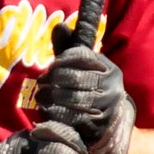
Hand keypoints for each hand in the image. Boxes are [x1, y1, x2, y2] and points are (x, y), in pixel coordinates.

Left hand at [38, 27, 134, 153]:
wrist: (107, 128)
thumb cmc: (87, 91)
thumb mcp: (80, 69)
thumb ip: (68, 49)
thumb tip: (59, 26)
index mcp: (108, 68)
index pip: (81, 56)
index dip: (61, 61)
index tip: (51, 68)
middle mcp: (113, 86)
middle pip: (74, 78)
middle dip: (52, 81)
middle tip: (41, 85)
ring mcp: (108, 108)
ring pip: (72, 99)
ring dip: (51, 98)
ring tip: (41, 97)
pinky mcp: (100, 127)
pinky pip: (72, 119)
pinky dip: (56, 115)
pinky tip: (48, 112)